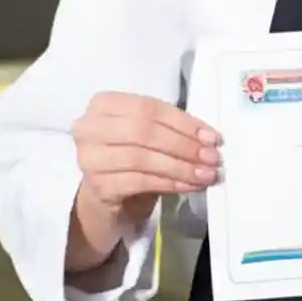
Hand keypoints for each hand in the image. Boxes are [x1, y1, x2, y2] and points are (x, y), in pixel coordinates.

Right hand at [72, 91, 220, 223]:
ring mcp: (89, 158)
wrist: (105, 196)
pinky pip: (139, 182)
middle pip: (144, 132)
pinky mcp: (97, 186)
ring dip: (180, 167)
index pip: (148, 108)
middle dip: (183, 145)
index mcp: (104, 104)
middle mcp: (89, 127)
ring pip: (142, 158)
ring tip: (206, 175)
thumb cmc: (131, 157)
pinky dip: (169, 183)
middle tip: (212, 158)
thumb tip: (209, 139)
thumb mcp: (147, 135)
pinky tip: (188, 186)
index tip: (212, 137)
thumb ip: (170, 129)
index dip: (183, 122)